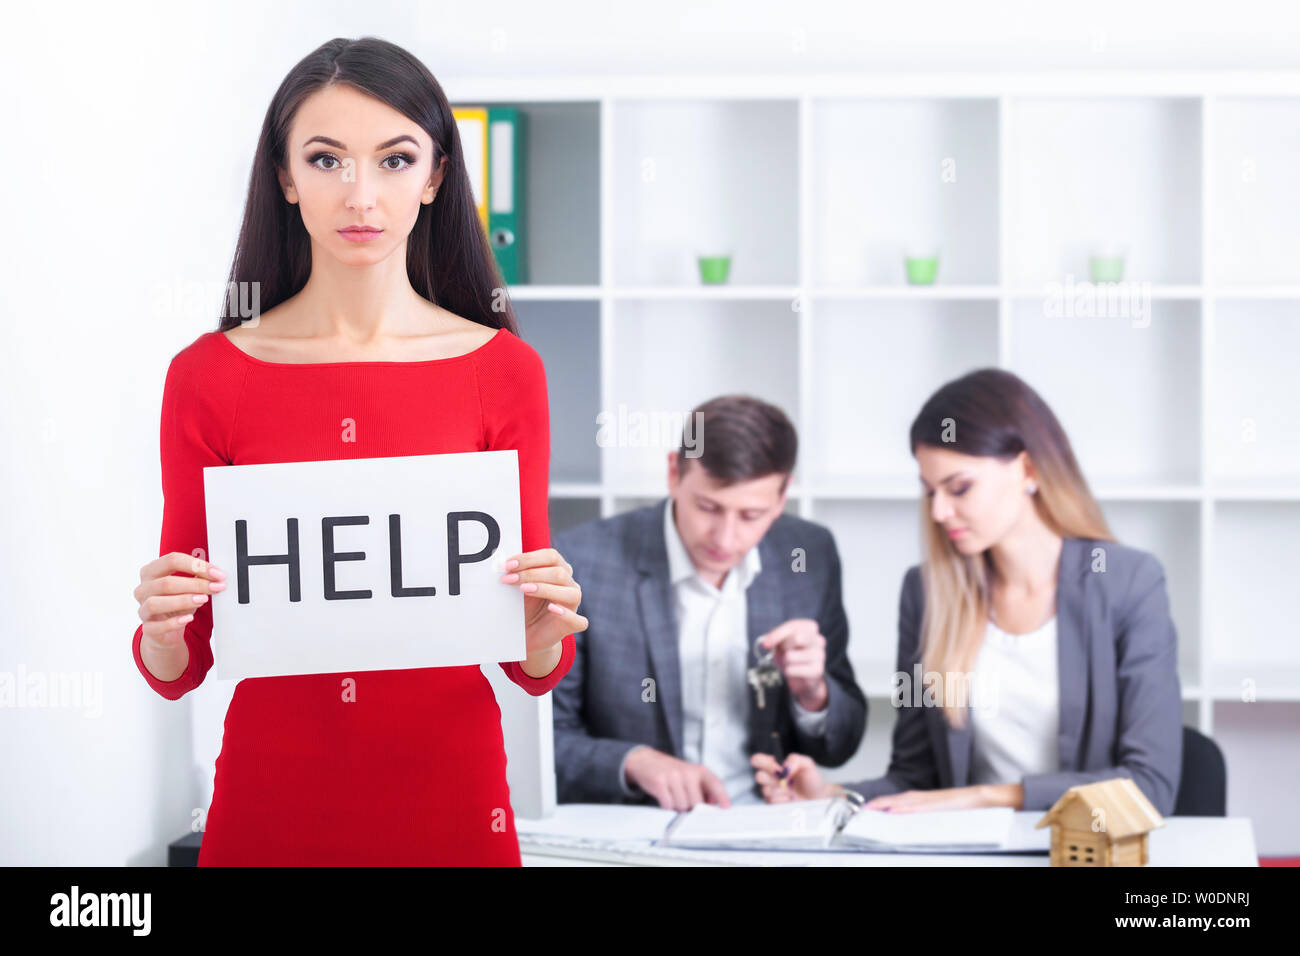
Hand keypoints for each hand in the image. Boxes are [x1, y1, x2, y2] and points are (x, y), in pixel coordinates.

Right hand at [134, 552, 227, 650]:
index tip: (217, 573)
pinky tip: (189, 618)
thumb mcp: (188, 586)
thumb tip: (216, 574)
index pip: (171, 561)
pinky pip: (155, 626)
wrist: (167, 629)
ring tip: (203, 600)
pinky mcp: (147, 629)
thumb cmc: (177, 602)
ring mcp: (142, 609)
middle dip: (194, 584)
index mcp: (151, 571)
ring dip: (182, 601)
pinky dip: (173, 622)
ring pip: (155, 603)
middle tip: (215, 587)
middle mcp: (143, 589)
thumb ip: (198, 577)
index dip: (196, 565)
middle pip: (165, 583)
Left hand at [499, 547, 587, 655]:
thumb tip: (502, 564)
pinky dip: (566, 614)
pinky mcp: (575, 624)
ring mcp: (574, 604)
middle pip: (558, 572)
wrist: (525, 634)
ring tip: (524, 589)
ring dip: (545, 589)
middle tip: (509, 579)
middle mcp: (570, 584)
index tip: (508, 565)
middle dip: (530, 573)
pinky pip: (578, 620)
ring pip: (569, 592)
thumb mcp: (518, 588)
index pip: (551, 556)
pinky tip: (552, 609)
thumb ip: (516, 574)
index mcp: (559, 570)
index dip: (529, 559)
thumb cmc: (523, 608)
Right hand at [624, 748, 730, 811]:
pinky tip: (665, 797)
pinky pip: (668, 804)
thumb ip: (703, 788)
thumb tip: (712, 805)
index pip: (715, 784)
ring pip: (682, 806)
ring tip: (673, 796)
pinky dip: (667, 805)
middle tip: (685, 802)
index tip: (727, 808)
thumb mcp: (690, 775)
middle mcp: (687, 772)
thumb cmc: (671, 771)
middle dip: (691, 808)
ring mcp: (673, 776)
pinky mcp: (659, 782)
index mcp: (698, 770)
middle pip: (697, 802)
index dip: (722, 797)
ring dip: (678, 807)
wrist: (646, 760)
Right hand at [751, 752, 827, 802]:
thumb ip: (795, 759)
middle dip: (768, 777)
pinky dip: (782, 799)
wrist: (818, 798)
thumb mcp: (807, 764)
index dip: (758, 760)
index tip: (757, 760)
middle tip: (781, 779)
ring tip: (790, 790)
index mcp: (777, 768)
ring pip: (766, 790)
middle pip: (759, 776)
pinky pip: (772, 801)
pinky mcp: (774, 805)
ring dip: (779, 790)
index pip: (761, 761)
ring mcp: (772, 793)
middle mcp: (772, 780)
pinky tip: (789, 798)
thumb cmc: (811, 781)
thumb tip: (784, 767)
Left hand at [759, 618, 826, 710]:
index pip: (793, 626)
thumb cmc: (792, 655)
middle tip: (782, 652)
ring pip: (790, 656)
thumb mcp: (781, 643)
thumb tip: (765, 642)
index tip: (766, 644)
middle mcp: (818, 639)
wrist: (803, 677)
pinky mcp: (817, 670)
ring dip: (784, 661)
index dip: (776, 634)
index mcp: (810, 628)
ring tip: (790, 663)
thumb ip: (773, 639)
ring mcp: (819, 655)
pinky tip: (795, 672)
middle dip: (783, 647)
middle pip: (797, 638)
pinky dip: (788, 672)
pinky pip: (791, 670)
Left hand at [863, 785, 999, 812]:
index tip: (869, 808)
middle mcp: (926, 797)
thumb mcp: (943, 811)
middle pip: (899, 798)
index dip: (884, 803)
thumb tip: (912, 820)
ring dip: (888, 804)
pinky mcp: (941, 804)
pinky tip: (896, 811)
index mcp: (926, 799)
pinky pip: (920, 807)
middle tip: (864, 809)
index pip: (901, 800)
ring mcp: (933, 800)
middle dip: (880, 803)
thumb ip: (928, 814)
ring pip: (906, 801)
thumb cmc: (966, 806)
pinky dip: (907, 808)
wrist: (984, 798)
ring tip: (873, 808)